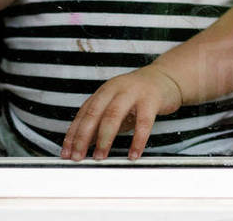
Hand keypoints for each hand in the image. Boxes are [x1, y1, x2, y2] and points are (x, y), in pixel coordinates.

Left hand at [60, 64, 182, 160]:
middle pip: (94, 113)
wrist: (166, 77)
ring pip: (113, 115)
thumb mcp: (116, 106)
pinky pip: (143, 122)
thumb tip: (83, 145)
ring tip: (100, 156)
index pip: (83, 114)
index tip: (66, 152)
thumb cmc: (138, 95)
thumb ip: (101, 122)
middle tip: (78, 156)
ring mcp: (133, 92)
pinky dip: (137, 140)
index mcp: (104, 91)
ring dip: (104, 138)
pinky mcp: (151, 99)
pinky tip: (133, 154)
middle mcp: (115, 89)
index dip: (73, 134)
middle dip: (83, 137)